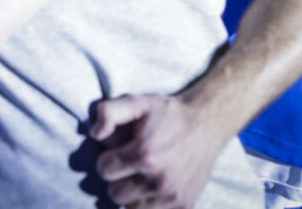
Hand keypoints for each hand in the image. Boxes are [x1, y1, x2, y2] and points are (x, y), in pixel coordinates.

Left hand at [91, 94, 226, 208]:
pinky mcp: (185, 205)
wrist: (207, 123)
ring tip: (140, 177)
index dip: (107, 158)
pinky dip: (149, 204)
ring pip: (131, 208)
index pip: (104, 170)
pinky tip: (153, 188)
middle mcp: (159, 180)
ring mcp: (173, 196)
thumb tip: (95, 133)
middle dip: (118, 178)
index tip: (118, 152)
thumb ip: (109, 112)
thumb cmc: (168, 113)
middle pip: (115, 193)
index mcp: (144, 155)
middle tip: (130, 165)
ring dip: (132, 194)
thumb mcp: (137, 103)